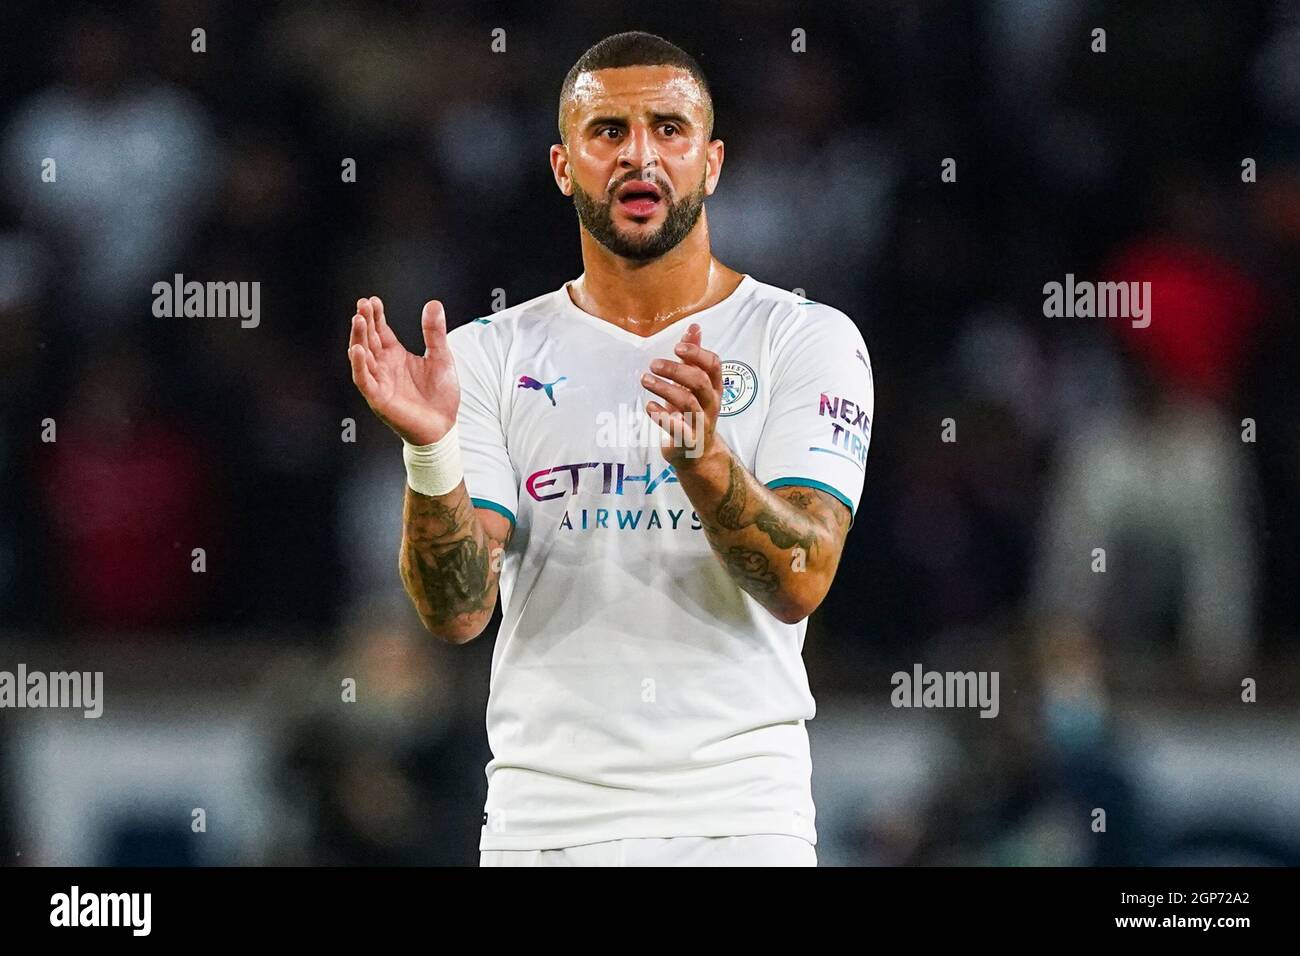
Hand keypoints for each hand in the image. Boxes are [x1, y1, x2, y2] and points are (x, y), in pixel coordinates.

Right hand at [348, 296, 458, 445]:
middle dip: (365, 322)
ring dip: (358, 338)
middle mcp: (384, 366)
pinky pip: (363, 380)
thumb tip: (433, 303)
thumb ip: (434, 333)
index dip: (376, 316)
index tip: (373, 300)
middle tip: (363, 304)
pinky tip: (357, 349)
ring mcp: (379, 381)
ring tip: (358, 319)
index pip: (381, 331)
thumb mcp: (441, 357)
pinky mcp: (378, 398)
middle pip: (369, 340)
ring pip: (362, 357)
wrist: (444, 426)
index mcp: (395, 355)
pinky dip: (359, 365)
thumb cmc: (440, 394)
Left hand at [642, 323, 724, 468]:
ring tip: (644, 379)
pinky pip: (678, 429)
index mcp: (714, 387)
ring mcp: (701, 423)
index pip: (714, 365)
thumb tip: (694, 327)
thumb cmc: (693, 411)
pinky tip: (649, 406)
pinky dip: (662, 416)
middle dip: (676, 370)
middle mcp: (711, 404)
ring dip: (664, 389)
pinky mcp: (689, 440)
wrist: (697, 453)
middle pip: (699, 382)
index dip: (697, 354)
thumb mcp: (695, 384)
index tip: (677, 347)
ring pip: (687, 403)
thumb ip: (693, 357)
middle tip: (653, 364)